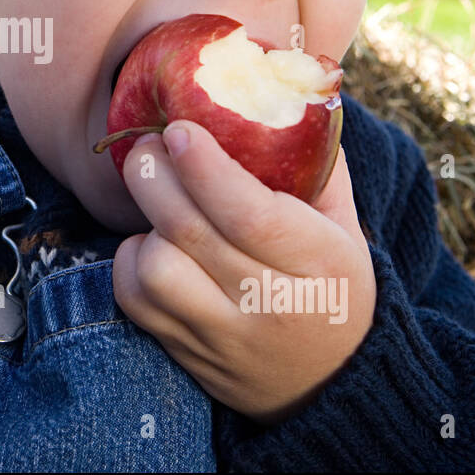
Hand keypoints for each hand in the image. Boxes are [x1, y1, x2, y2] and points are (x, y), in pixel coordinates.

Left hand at [112, 120, 375, 424]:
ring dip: (146, 225)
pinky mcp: (188, 353)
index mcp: (319, 262)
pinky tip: (152, 245)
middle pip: (191, 233)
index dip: (207, 169)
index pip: (251, 215)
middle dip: (155, 177)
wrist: (329, 383)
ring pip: (157, 269)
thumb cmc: (331, 283)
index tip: (179, 130)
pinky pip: (135, 300)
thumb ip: (318, 167)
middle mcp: (271, 304)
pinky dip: (131, 262)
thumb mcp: (344, 227)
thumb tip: (284, 90)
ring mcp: (225, 335)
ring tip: (158, 203)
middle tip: (147, 146)